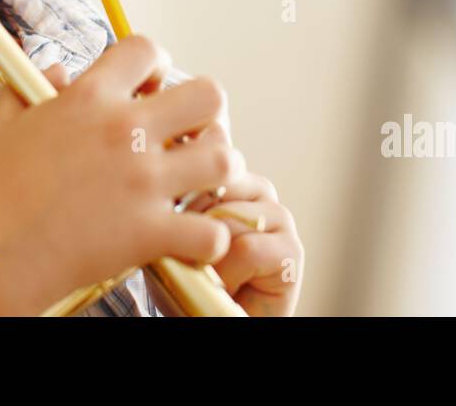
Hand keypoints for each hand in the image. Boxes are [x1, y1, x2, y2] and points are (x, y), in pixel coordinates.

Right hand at [0, 36, 245, 308]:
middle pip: (209, 95)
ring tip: (197, 184)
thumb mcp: (4, 123)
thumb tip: (57, 69)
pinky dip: (209, 239)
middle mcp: (124, 131)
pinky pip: (211, 231)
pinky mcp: (149, 231)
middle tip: (188, 136)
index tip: (151, 87)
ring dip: (217, 171)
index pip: (147, 48)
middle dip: (205, 114)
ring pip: (224, 157)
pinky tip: (192, 239)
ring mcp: (142, 181)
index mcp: (90, 97)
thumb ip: (31, 86)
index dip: (157, 64)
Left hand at [180, 120, 303, 316]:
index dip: (183, 178)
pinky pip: (248, 248)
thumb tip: (176, 141)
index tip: (170, 211)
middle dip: (192, 219)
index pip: (211, 145)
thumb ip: (175, 182)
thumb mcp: (164, 220)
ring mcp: (279, 216)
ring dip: (208, 251)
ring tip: (205, 271)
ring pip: (230, 217)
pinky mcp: (292, 251)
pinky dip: (227, 274)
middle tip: (187, 250)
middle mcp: (257, 188)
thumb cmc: (177, 273)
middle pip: (218, 181)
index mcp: (227, 171)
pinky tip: (226, 285)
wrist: (202, 314)